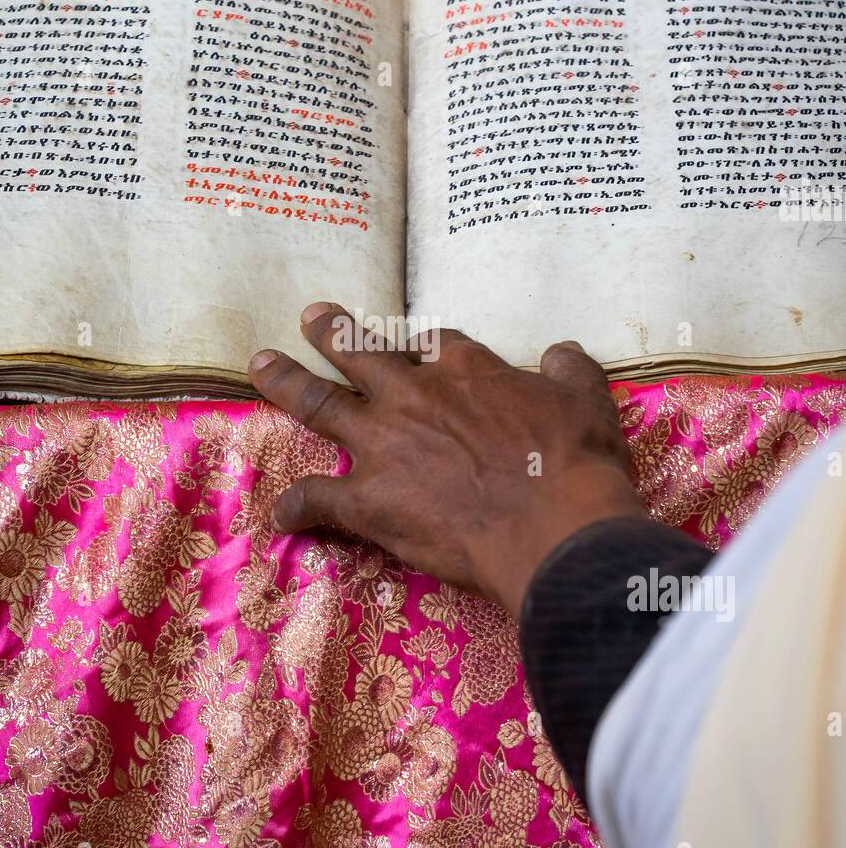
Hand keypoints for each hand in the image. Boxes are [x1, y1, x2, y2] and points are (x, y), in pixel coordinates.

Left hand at [248, 304, 647, 615]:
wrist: (555, 530)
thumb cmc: (578, 464)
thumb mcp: (587, 401)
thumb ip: (570, 371)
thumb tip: (562, 351)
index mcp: (466, 370)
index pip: (432, 343)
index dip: (419, 344)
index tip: (413, 345)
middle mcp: (414, 396)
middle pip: (361, 352)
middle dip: (332, 333)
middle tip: (312, 317)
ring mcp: (383, 446)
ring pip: (320, 403)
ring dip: (287, 381)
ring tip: (261, 363)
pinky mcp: (368, 501)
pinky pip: (316, 499)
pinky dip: (295, 506)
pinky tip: (280, 514)